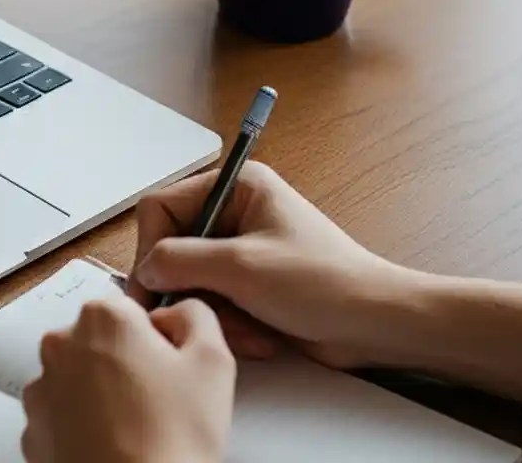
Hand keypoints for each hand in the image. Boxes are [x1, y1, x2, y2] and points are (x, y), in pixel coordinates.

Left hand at [21, 297, 234, 462]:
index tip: (171, 371)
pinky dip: (82, 426)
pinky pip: (62, 416)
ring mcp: (42, 389)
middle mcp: (61, 346)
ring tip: (136, 429)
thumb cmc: (171, 438)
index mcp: (103, 318)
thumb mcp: (213, 362)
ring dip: (102, 394)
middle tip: (158, 402)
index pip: (133, 311)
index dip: (159, 341)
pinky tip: (112, 444)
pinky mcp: (33, 428)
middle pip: (101, 342)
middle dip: (127, 364)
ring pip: (79, 379)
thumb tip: (179, 312)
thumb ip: (196, 316)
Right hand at [129, 161, 416, 367]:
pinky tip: (258, 334)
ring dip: (213, 313)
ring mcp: (240, 251)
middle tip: (200, 315)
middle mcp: (235, 213)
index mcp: (237, 187)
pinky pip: (211, 303)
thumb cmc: (328, 283)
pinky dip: (228, 324)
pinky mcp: (247, 284)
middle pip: (172, 248)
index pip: (161, 207)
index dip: (149, 247)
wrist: (377, 325)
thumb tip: (144, 271)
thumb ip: (179, 261)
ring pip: (190, 282)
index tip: (150, 286)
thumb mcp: (242, 267)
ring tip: (247, 328)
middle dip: (189, 289)